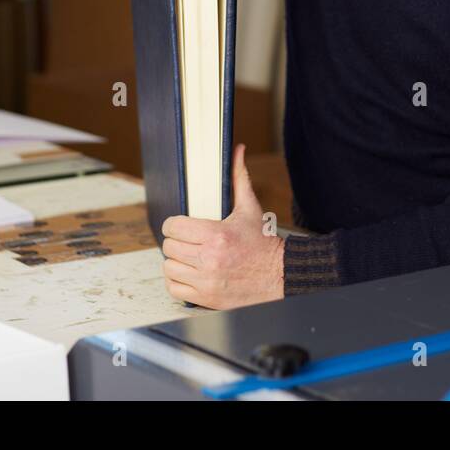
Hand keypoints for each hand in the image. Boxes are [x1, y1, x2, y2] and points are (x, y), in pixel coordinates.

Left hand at [160, 144, 284, 308]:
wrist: (280, 275)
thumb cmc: (263, 242)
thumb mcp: (250, 208)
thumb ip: (239, 178)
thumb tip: (237, 150)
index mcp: (216, 235)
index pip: (173, 227)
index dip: (174, 225)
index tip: (181, 226)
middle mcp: (209, 259)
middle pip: (169, 247)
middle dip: (177, 242)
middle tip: (188, 242)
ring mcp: (206, 281)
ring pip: (169, 268)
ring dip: (176, 262)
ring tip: (189, 258)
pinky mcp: (207, 299)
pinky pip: (174, 289)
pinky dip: (178, 282)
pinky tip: (191, 274)